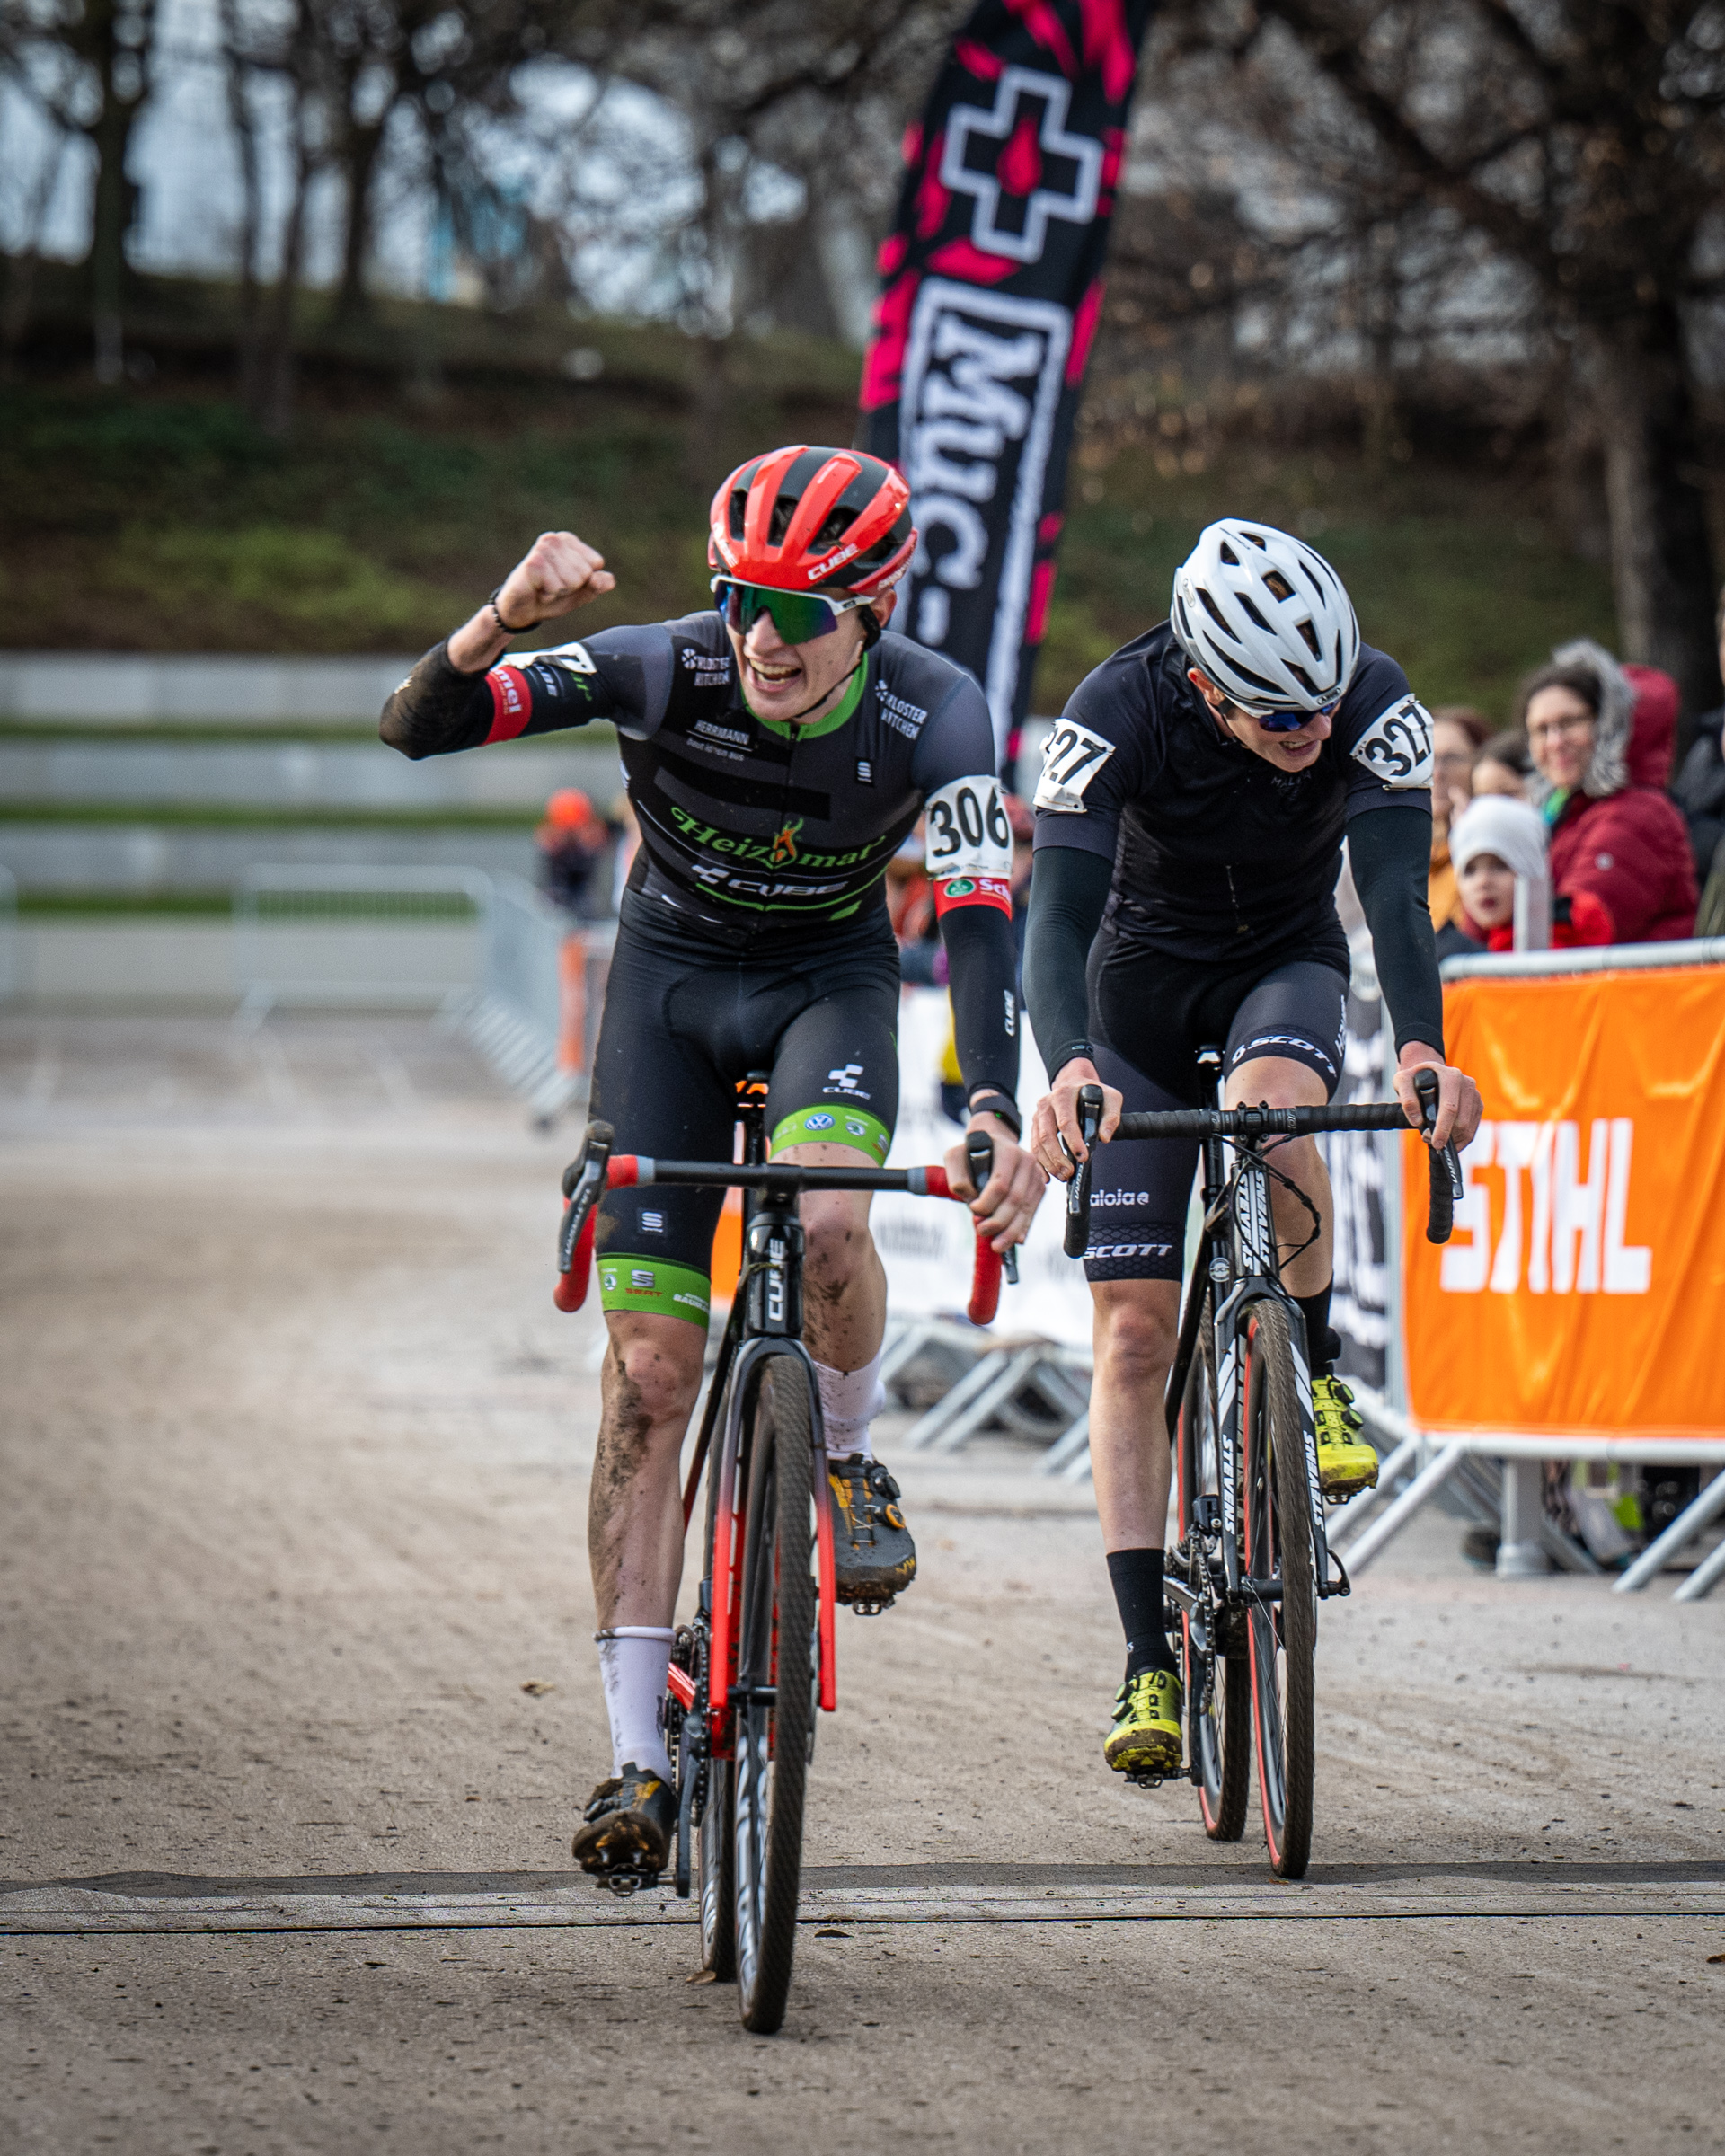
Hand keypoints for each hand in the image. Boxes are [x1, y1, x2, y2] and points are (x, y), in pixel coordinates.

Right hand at [495, 531, 615, 626]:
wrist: (522, 611)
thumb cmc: (551, 596)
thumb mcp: (581, 592)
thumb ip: (598, 585)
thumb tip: (607, 580)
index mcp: (569, 541)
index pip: (596, 563)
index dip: (584, 580)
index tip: (565, 581)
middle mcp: (555, 539)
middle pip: (585, 572)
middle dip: (571, 587)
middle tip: (553, 586)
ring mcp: (542, 549)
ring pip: (573, 580)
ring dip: (559, 591)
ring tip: (545, 587)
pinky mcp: (533, 563)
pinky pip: (557, 586)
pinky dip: (549, 595)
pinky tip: (538, 590)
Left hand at [944, 1115, 1044, 1250]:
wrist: (993, 1143)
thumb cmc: (971, 1153)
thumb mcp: (955, 1157)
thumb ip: (957, 1177)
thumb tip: (971, 1198)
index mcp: (1008, 1151)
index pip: (1000, 1184)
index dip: (986, 1203)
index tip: (972, 1210)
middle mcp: (1027, 1161)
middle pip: (1015, 1200)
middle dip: (999, 1221)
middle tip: (982, 1231)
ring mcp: (1036, 1175)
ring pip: (1026, 1209)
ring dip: (1011, 1231)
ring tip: (997, 1246)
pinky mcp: (1039, 1187)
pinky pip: (1032, 1211)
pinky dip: (1022, 1228)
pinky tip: (1014, 1240)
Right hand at [1028, 1058, 1121, 1182]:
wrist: (1075, 1085)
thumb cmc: (1094, 1094)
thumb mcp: (1111, 1098)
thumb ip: (1111, 1116)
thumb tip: (1104, 1137)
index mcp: (1063, 1095)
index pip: (1066, 1122)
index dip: (1073, 1142)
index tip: (1083, 1158)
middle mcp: (1046, 1104)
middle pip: (1047, 1135)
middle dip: (1058, 1158)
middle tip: (1070, 1173)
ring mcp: (1038, 1115)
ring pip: (1038, 1143)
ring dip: (1049, 1163)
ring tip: (1063, 1176)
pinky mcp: (1035, 1126)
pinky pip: (1033, 1147)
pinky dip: (1040, 1164)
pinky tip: (1047, 1177)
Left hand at [1393, 1044, 1481, 1150]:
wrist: (1429, 1074)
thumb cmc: (1415, 1078)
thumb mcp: (1402, 1081)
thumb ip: (1406, 1099)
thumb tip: (1417, 1121)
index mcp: (1450, 1076)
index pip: (1450, 1108)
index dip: (1443, 1128)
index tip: (1435, 1143)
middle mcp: (1467, 1084)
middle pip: (1462, 1121)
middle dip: (1446, 1136)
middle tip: (1429, 1140)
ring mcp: (1475, 1095)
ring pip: (1468, 1128)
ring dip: (1452, 1139)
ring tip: (1435, 1138)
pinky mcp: (1477, 1106)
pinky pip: (1471, 1130)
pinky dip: (1459, 1140)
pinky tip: (1447, 1140)